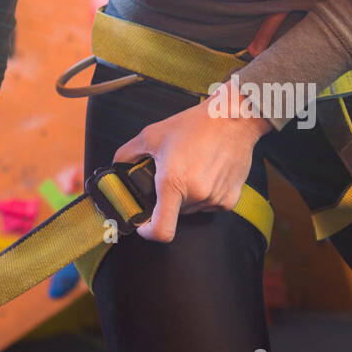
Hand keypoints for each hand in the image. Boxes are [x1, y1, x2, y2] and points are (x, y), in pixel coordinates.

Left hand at [112, 95, 271, 242]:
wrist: (234, 118)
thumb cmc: (195, 124)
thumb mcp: (153, 134)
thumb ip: (128, 153)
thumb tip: (116, 167)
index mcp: (174, 182)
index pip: (161, 230)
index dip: (148, 233)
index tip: (143, 224)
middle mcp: (196, 194)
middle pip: (174, 214)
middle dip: (168, 200)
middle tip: (171, 177)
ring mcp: (215, 198)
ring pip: (191, 210)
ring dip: (187, 197)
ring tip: (191, 170)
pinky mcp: (230, 199)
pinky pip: (209, 205)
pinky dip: (204, 195)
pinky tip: (207, 173)